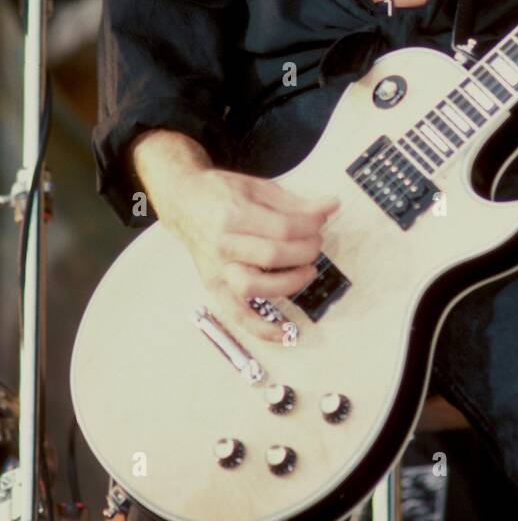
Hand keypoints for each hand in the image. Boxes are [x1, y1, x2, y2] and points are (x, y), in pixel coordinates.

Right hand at [166, 167, 337, 342]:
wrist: (183, 201)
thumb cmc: (220, 193)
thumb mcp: (257, 187)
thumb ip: (295, 202)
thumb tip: (331, 206)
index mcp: (233, 215)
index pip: (283, 228)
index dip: (310, 226)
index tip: (321, 220)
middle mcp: (223, 245)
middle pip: (272, 256)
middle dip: (305, 250)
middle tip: (315, 243)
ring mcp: (217, 269)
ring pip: (255, 287)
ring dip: (290, 283)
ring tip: (307, 271)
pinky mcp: (215, 287)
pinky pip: (238, 315)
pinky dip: (261, 329)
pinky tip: (284, 333)